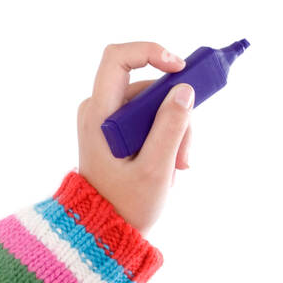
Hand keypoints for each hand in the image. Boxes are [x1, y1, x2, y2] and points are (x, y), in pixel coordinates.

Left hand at [76, 41, 193, 235]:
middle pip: (146, 86)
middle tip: (184, 154)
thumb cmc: (124, 205)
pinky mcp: (116, 129)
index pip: (117, 58)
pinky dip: (165, 137)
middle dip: (174, 113)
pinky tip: (168, 166)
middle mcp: (97, 110)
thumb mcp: (155, 170)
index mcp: (97, 115)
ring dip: (174, 131)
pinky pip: (149, 118)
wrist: (103, 230)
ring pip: (153, 104)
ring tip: (176, 167)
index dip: (151, 52)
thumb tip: (185, 90)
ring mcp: (105, 119)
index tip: (181, 69)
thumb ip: (170, 128)